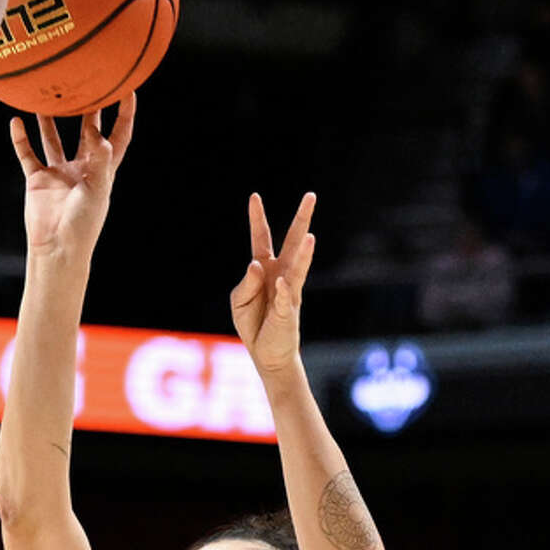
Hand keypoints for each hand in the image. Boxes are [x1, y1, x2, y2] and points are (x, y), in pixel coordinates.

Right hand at [10, 98, 134, 261]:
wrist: (58, 249)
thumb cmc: (83, 225)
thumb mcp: (97, 189)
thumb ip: (98, 159)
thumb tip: (97, 132)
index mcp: (103, 169)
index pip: (119, 135)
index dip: (125, 112)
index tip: (127, 87)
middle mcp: (81, 167)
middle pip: (85, 129)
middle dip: (85, 106)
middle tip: (82, 79)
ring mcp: (59, 172)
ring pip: (53, 137)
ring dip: (48, 118)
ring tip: (44, 93)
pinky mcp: (37, 179)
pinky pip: (28, 154)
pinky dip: (21, 139)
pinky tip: (16, 121)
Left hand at [229, 191, 315, 377]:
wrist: (266, 354)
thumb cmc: (253, 324)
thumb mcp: (238, 301)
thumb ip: (245, 283)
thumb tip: (256, 266)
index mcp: (265, 268)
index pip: (261, 239)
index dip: (257, 218)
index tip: (254, 196)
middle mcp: (280, 274)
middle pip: (292, 242)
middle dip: (301, 220)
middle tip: (311, 196)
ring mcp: (288, 291)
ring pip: (297, 268)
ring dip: (304, 254)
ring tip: (311, 236)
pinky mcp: (289, 311)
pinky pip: (287, 299)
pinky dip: (283, 292)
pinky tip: (282, 282)